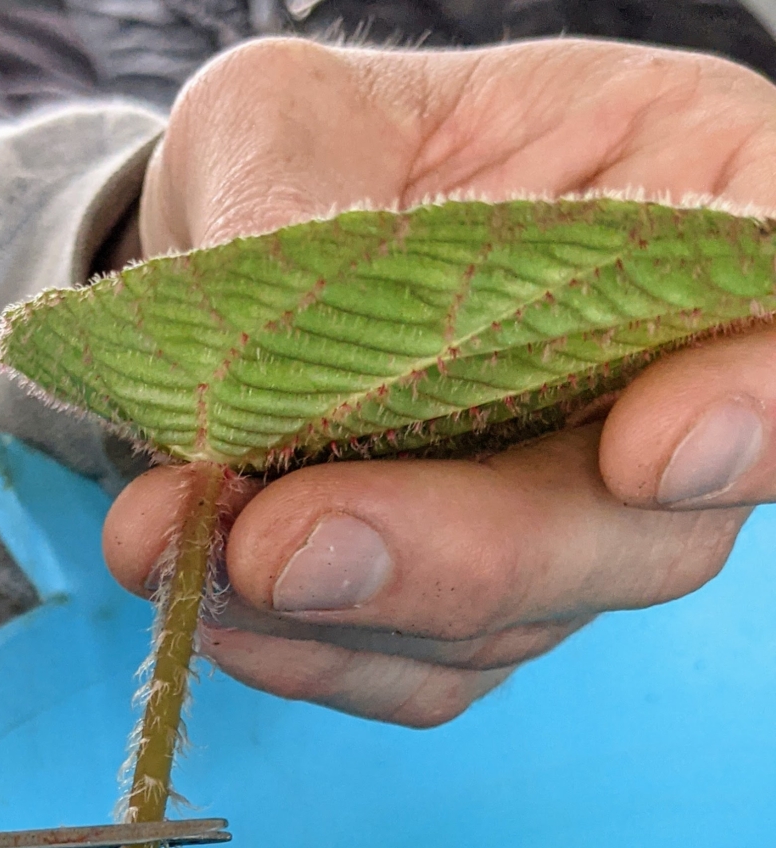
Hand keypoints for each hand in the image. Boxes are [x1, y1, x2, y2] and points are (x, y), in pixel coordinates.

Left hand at [103, 37, 775, 724]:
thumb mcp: (277, 121)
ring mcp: (579, 519)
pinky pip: (424, 675)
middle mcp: (665, 383)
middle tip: (280, 548)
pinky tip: (217, 608)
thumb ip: (284, 210)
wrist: (240, 255)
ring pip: (520, 623)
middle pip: (648, 532)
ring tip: (181, 552)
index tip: (647, 452)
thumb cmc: (302, 154)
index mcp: (687, 198)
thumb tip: (247, 376)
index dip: (760, 406)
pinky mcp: (484, 612)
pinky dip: (313, 656)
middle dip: (461, 556)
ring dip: (340, 615)